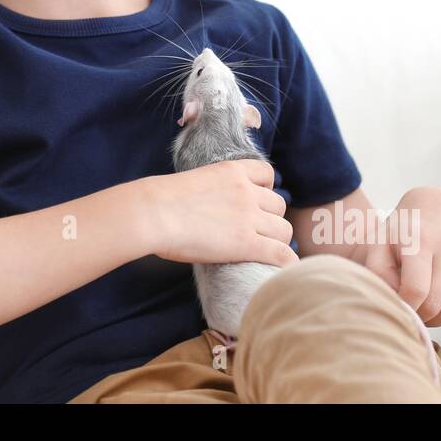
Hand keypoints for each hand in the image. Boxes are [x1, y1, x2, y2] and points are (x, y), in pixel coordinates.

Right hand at [144, 160, 297, 268]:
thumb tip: (211, 209)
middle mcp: (246, 191)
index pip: (267, 173)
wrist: (154, 213)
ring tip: (264, 250)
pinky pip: (280, 253)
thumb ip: (213, 191)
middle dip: (270, 218)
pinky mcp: (247, 243)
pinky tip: (283, 268)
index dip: (266, 190)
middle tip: (256, 232)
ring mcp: (248, 217)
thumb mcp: (194, 182)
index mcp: (232, 171)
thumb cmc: (160, 201)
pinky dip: (286, 261)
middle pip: (278, 205)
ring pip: (283, 229)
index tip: (256, 202)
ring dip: (276, 240)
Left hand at [356, 186, 440, 328]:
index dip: (404, 306)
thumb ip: (378, 272)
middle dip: (418, 315)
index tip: (397, 305)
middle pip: (434, 305)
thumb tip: (394, 302)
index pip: (415, 290)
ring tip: (424, 306)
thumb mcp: (380, 241)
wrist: (440, 205)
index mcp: (420, 239)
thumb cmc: (403, 228)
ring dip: (436, 319)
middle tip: (409, 307)